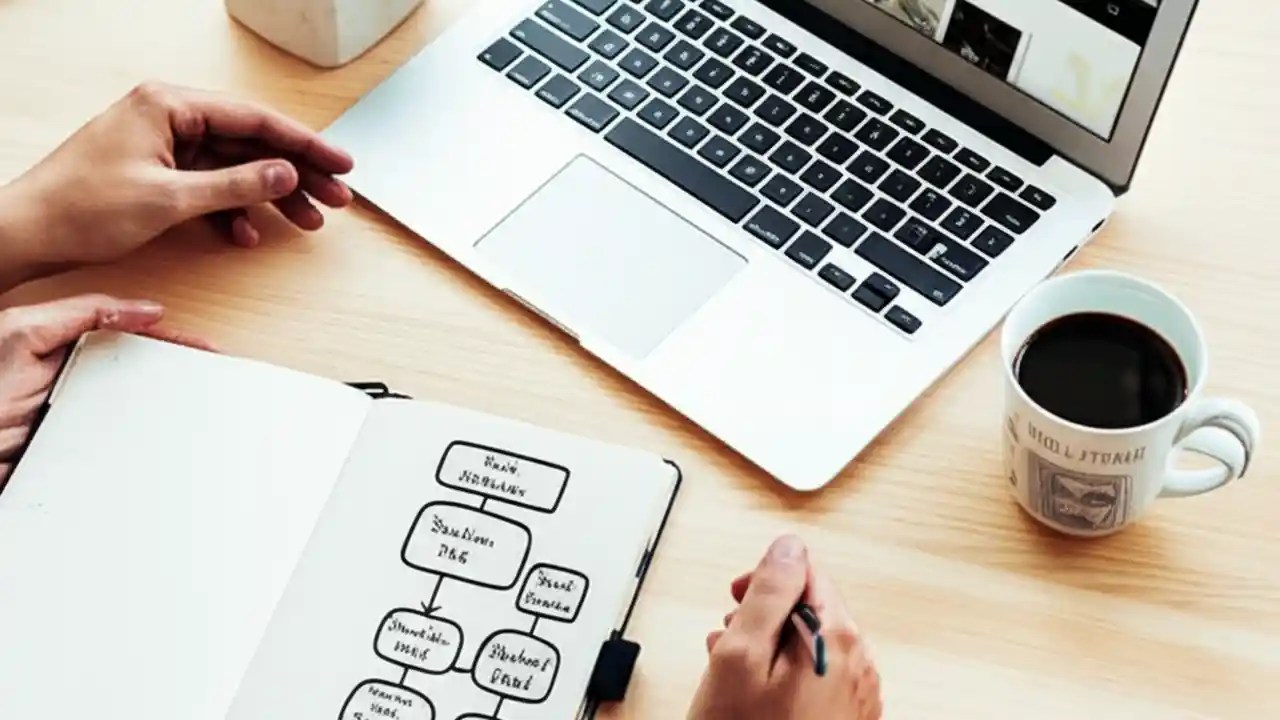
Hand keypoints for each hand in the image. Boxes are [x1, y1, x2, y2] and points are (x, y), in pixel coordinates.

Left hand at [0, 82, 353, 273]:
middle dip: (297, 173)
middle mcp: (169, 116)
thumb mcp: (170, 199)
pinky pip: (212, 187)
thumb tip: (285, 173)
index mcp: (168, 104)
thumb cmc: (80, 208)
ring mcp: (164, 144)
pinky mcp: (160, 172)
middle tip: (337, 196)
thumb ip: (235, 185)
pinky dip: (234, 211)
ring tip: (309, 220)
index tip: (340, 162)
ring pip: (237, 167)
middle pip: (252, 143)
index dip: (305, 144)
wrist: (29, 233)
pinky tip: (250, 233)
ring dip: (273, 197)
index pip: (254, 120)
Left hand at [0, 294, 211, 484]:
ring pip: (138, 409)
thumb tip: (143, 310)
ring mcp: (82, 416)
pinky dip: (147, 444)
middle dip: (179, 373)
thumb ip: (81, 313)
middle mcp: (79, 379)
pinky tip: (166, 443)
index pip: (131, 337)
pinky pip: (124, 444)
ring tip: (200, 408)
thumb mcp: (22, 332)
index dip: (170, 340)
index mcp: (68, 346)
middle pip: (142, 371)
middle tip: (214, 377)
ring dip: (168, 410)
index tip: (204, 347)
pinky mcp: (82, 449)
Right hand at [687, 535, 882, 719]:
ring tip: (734, 673)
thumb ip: (767, 594)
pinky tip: (756, 697)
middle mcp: (859, 664)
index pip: (806, 570)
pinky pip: (818, 679)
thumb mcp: (740, 656)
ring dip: (771, 647)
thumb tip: (787, 547)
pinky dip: (786, 676)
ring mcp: (857, 697)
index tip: (735, 598)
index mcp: (837, 637)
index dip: (764, 578)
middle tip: (728, 640)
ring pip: (812, 645)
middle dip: (765, 616)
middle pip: (811, 608)